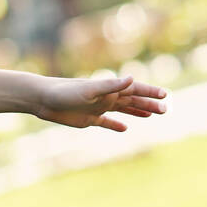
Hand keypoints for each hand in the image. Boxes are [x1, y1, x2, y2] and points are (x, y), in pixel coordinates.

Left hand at [34, 75, 167, 131]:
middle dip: (148, 103)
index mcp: (108, 89)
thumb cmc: (64, 92)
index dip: (149, 92)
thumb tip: (132, 79)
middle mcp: (105, 97)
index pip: (134, 89)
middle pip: (132, 100)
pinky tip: (125, 128)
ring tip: (152, 114)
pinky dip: (115, 125)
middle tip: (165, 109)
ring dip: (137, 111)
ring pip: (123, 109)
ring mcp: (97, 108)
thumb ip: (110, 85)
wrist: (41, 100)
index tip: (165, 95)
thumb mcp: (89, 89)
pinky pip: (106, 122)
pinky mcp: (88, 119)